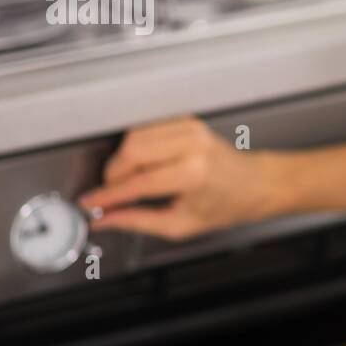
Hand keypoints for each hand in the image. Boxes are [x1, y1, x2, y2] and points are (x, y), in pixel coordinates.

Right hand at [77, 116, 273, 240]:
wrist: (255, 184)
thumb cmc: (227, 204)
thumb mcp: (181, 225)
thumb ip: (137, 221)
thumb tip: (104, 220)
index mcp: (193, 174)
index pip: (136, 183)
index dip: (107, 196)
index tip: (91, 203)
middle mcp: (191, 146)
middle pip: (129, 152)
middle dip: (113, 175)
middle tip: (112, 193)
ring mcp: (190, 129)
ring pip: (133, 137)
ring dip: (123, 160)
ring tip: (130, 181)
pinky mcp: (187, 121)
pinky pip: (146, 128)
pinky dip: (136, 146)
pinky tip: (143, 163)